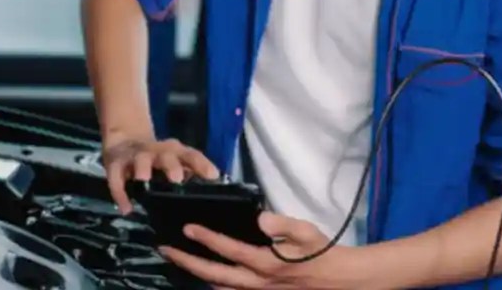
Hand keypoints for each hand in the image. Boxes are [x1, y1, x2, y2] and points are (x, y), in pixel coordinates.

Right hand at [101, 136, 219, 213]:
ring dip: (143, 169)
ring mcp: (136, 156)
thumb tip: (211, 193)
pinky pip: (117, 178)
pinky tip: (126, 208)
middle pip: (167, 155)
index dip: (202, 164)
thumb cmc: (158, 159)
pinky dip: (120, 193)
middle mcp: (157, 151)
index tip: (212, 176)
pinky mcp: (116, 164)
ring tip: (143, 180)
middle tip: (177, 178)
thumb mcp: (174, 162)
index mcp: (175, 152)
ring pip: (141, 160)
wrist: (125, 141)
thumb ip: (189, 174)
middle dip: (172, 165)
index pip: (191, 155)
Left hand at [161, 212, 360, 289]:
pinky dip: (214, 285)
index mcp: (266, 263)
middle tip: (166, 250)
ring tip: (178, 263)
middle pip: (214, 275)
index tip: (188, 228)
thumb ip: (284, 225)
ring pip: (219, 288)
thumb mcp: (307, 232)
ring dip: (197, 276)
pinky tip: (204, 276)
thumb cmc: (320, 252)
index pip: (229, 250)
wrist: (335, 280)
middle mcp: (257, 282)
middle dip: (188, 263)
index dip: (207, 239)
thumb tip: (260, 218)